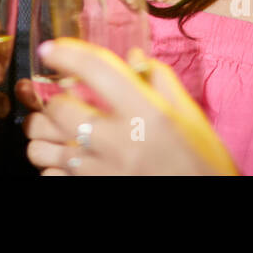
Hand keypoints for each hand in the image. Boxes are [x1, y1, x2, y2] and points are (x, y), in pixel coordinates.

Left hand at [21, 39, 236, 175]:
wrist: (210, 203)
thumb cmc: (202, 163)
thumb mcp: (189, 116)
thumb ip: (160, 80)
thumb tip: (134, 57)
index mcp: (147, 114)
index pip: (96, 70)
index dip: (67, 53)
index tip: (50, 49)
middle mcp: (120, 143)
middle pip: (58, 110)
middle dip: (50, 100)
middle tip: (57, 99)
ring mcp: (102, 173)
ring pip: (42, 148)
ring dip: (42, 136)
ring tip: (53, 132)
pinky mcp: (93, 192)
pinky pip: (50, 178)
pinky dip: (51, 168)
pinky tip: (66, 162)